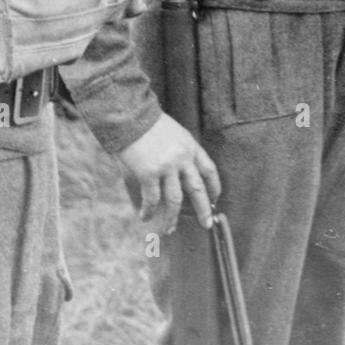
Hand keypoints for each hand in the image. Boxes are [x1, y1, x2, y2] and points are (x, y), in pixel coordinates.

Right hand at [117, 112, 220, 233]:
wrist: (130, 115)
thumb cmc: (147, 122)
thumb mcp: (173, 132)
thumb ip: (178, 151)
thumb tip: (178, 173)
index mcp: (190, 146)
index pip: (209, 170)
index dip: (214, 186)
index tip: (215, 199)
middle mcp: (182, 158)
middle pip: (197, 189)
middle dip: (203, 209)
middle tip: (206, 224)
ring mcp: (166, 167)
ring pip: (175, 200)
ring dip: (172, 218)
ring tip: (169, 230)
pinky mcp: (149, 173)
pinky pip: (152, 199)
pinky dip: (149, 211)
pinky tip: (145, 217)